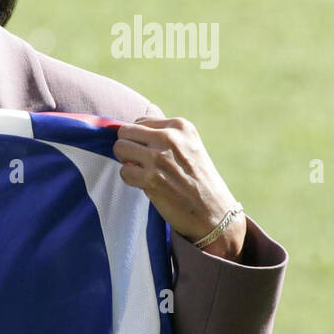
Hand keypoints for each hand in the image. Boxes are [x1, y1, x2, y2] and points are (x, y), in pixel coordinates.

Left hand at [114, 116, 245, 260]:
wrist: (214, 211)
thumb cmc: (198, 179)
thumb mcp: (189, 146)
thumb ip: (164, 136)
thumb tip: (126, 132)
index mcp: (180, 126)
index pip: (140, 122)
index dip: (139, 138)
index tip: (151, 152)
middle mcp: (169, 137)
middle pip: (125, 132)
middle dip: (128, 147)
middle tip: (142, 162)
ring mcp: (159, 157)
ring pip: (119, 148)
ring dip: (127, 162)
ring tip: (144, 172)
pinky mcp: (150, 178)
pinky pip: (123, 171)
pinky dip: (131, 179)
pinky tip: (148, 185)